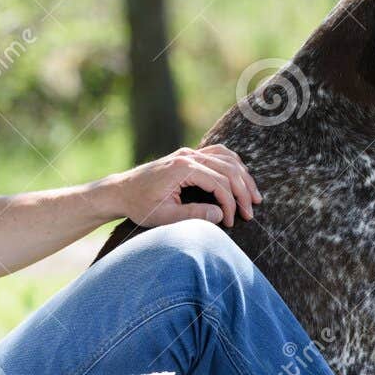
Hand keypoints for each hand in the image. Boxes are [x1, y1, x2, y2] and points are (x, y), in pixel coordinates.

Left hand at [108, 144, 261, 228]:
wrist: (121, 191)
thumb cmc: (140, 206)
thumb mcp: (165, 217)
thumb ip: (194, 214)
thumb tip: (221, 214)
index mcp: (183, 168)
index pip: (219, 183)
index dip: (230, 204)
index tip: (232, 222)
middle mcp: (188, 155)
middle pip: (228, 169)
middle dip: (243, 191)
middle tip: (251, 212)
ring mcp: (189, 153)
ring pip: (227, 157)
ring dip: (242, 176)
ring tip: (253, 196)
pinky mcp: (188, 155)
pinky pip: (218, 154)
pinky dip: (232, 165)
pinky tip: (239, 179)